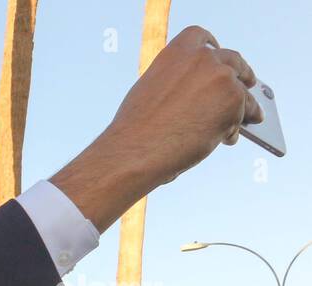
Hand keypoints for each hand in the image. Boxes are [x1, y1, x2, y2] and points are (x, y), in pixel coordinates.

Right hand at [51, 27, 260, 231]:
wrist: (136, 152)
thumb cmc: (136, 130)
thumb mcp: (151, 92)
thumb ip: (178, 84)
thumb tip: (201, 97)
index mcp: (177, 53)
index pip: (200, 37)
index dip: (212, 45)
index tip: (216, 51)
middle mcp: (202, 59)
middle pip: (232, 60)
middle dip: (241, 72)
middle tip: (247, 83)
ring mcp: (221, 78)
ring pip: (241, 90)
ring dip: (244, 105)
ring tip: (245, 119)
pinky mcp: (234, 100)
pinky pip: (244, 113)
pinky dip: (236, 126)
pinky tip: (227, 138)